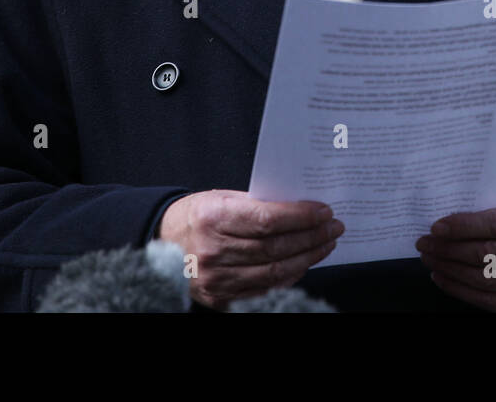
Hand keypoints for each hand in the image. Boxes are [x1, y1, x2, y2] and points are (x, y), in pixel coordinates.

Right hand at [157, 189, 343, 308]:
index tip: (324, 211)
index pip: (267, 219)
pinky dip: (289, 276)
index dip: (300, 217)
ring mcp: (216, 278)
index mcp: (212, 217)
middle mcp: (213, 251)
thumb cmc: (197, 215)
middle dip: (311, 237)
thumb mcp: (220, 198)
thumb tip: (301, 208)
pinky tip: (303, 262)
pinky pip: (264, 288)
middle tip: (334, 227)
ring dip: (307, 257)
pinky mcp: (220, 297)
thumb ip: (256, 203)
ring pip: (274, 272)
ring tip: (325, 244)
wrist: (161, 241)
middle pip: (275, 248)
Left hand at [416, 202, 495, 310]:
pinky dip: (459, 289)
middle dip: (450, 249)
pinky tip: (442, 276)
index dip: (463, 227)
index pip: (495, 225)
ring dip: (450, 269)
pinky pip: (486, 299)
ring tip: (430, 259)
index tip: (436, 227)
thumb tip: (444, 227)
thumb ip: (485, 216)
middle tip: (425, 244)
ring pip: (484, 278)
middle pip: (487, 254)